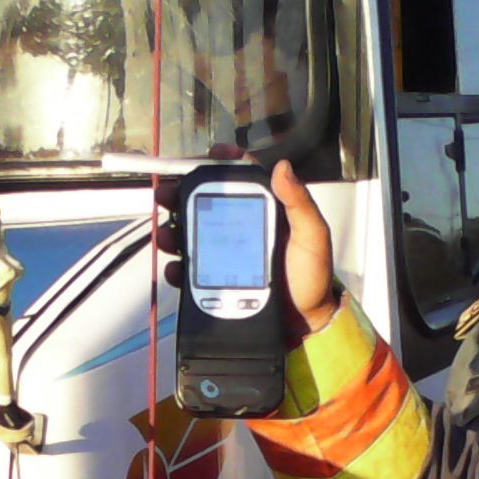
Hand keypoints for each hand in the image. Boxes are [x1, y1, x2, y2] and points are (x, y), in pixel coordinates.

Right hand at [153, 147, 338, 336]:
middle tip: (167, 194)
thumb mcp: (312, 236)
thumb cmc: (312, 278)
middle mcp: (244, 228)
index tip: (209, 155)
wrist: (304, 323)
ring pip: (192, 235)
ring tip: (166, 235)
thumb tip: (283, 168)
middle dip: (182, 196)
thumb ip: (299, 202)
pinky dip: (178, 268)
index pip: (243, 179)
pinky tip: (176, 268)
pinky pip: (192, 270)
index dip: (224, 163)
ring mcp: (228, 254)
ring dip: (173, 231)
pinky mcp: (218, 279)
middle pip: (206, 205)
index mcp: (267, 211)